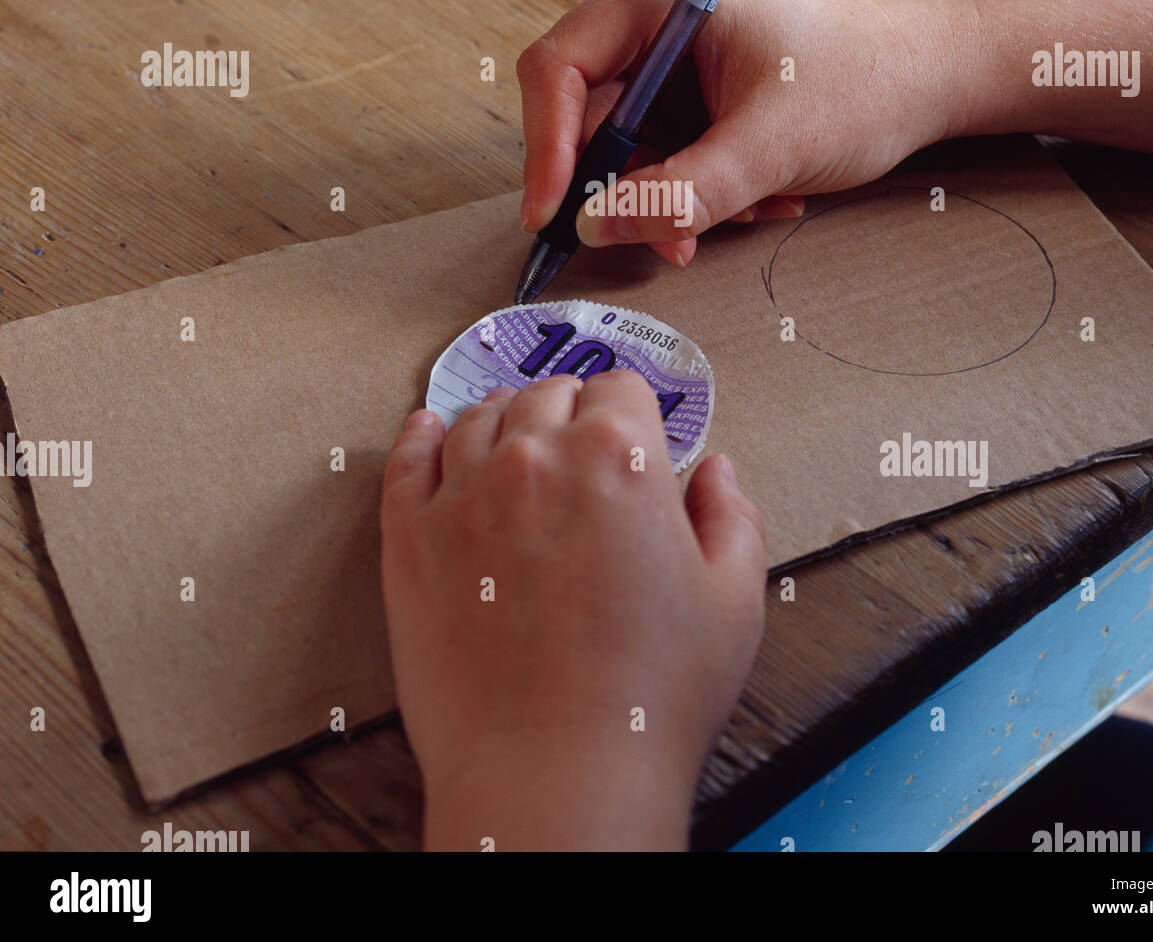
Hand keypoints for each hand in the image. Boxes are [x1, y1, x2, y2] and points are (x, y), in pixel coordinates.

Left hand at [379, 372, 766, 850]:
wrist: (555, 777)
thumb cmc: (649, 699)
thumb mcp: (733, 603)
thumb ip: (732, 518)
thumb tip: (715, 472)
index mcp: (620, 457)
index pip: (621, 387)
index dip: (632, 408)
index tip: (632, 429)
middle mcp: (536, 456)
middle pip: (550, 393)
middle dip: (573, 409)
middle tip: (582, 447)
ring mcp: (464, 493)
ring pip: (481, 416)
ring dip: (506, 417)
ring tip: (516, 439)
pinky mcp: (409, 539)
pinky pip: (406, 460)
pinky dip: (420, 436)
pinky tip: (429, 431)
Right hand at [516, 0, 965, 263]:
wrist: (935, 79)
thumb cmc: (867, 81)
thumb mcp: (771, 146)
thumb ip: (680, 192)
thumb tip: (594, 227)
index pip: (560, 67)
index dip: (547, 145)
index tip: (553, 215)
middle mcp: (656, 23)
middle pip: (587, 116)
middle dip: (625, 188)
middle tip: (662, 239)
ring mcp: (676, 63)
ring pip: (628, 150)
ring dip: (673, 200)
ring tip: (745, 211)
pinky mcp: (698, 99)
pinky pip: (665, 159)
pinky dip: (699, 193)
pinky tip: (760, 199)